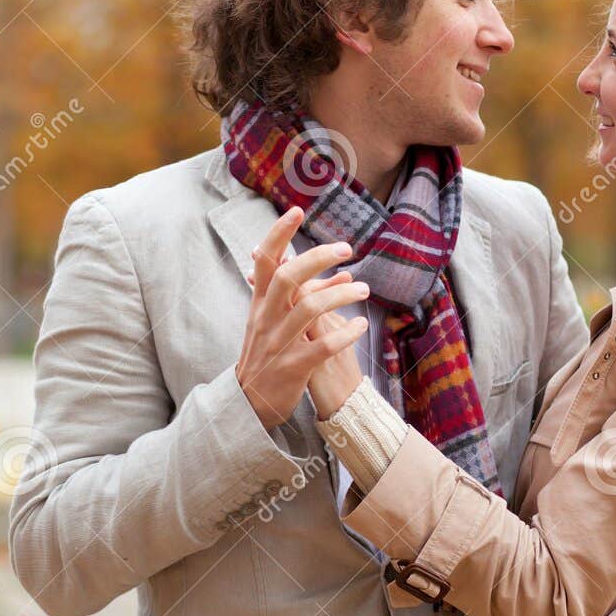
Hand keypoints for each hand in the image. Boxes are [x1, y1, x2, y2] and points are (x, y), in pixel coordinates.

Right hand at [236, 207, 368, 428]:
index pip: (265, 261)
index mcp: (260, 304)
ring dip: (340, 295)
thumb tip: (342, 274)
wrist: (250, 403)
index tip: (296, 211)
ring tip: (364, 291)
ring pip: (309, 309)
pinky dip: (345, 333)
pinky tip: (361, 326)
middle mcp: (266, 319)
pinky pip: (322, 346)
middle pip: (288, 278)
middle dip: (317, 258)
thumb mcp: (275, 323)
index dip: (279, 234)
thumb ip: (305, 297)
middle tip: (346, 249)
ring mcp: (278, 344)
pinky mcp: (294, 367)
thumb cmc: (268, 356)